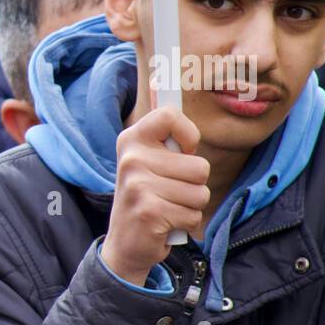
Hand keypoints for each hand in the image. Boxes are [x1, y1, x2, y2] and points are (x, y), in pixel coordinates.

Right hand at [101, 101, 210, 285]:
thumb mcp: (148, 162)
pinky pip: (193, 214)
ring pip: (200, 192)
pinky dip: (185, 223)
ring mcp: (138, 185)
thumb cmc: (146, 198)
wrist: (125, 244)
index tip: (182, 150)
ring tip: (167, 209)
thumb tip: (161, 80)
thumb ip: (163, 135)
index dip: (187, 134)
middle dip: (193, 186)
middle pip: (198, 166)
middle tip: (168, 193)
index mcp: (130, 140)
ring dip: (189, 206)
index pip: (170, 115)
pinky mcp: (149, 211)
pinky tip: (164, 224)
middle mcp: (131, 159)